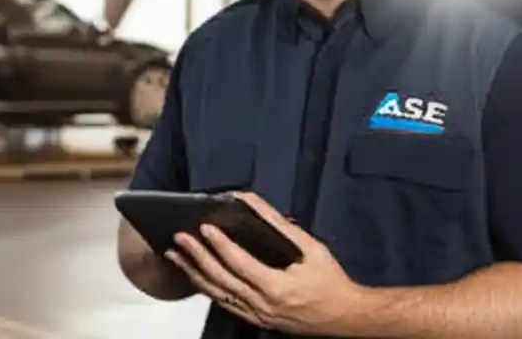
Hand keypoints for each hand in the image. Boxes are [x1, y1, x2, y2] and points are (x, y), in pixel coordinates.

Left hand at [165, 192, 381, 334]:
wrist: (346, 317)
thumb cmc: (331, 281)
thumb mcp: (311, 248)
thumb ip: (279, 225)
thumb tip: (253, 202)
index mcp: (277, 288)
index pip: (239, 264)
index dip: (219, 245)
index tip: (204, 228)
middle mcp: (263, 306)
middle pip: (221, 280)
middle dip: (197, 257)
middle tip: (180, 238)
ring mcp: (258, 316)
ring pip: (217, 295)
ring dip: (194, 274)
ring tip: (176, 256)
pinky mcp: (258, 320)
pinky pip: (225, 304)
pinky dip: (207, 289)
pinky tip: (195, 275)